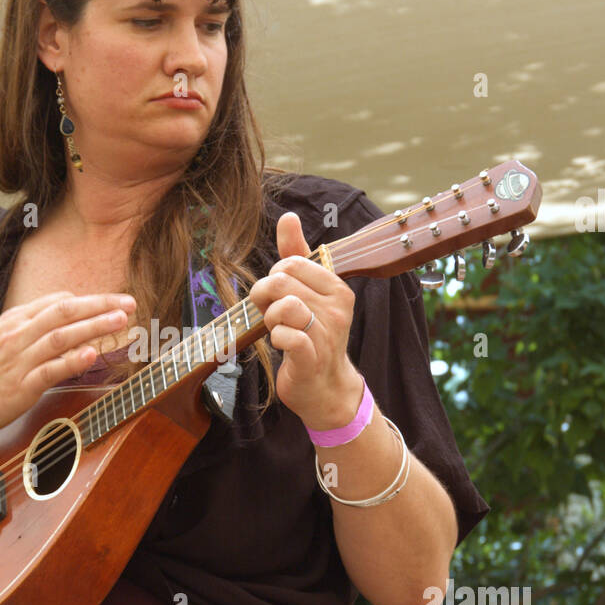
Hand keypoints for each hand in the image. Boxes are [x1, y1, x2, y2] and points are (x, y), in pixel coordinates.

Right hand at [0, 290, 136, 444]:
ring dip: (94, 327)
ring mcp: (19, 361)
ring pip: (61, 337)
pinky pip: (50, 371)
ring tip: (120, 321)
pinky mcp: (20, 388)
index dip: (89, 300)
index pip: (56, 302)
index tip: (113, 301)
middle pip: (64, 313)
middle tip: (129, 303)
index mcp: (13, 321)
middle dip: (99, 306)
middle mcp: (17, 335)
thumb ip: (29, 325)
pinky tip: (91, 355)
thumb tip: (63, 311)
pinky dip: (72, 361)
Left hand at [248, 212, 363, 429]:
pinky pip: (284, 335)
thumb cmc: (310, 335)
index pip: (290, 262)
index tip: (280, 297)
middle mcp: (338, 307)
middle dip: (266, 298)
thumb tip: (288, 217)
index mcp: (337, 287)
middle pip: (281, 281)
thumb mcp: (305, 293)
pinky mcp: (313, 357)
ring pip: (283, 306)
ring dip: (272, 320)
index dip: (273, 278)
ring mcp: (328, 333)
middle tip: (275, 315)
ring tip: (281, 329)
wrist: (323, 387)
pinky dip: (276, 339)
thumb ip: (296, 254)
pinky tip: (285, 346)